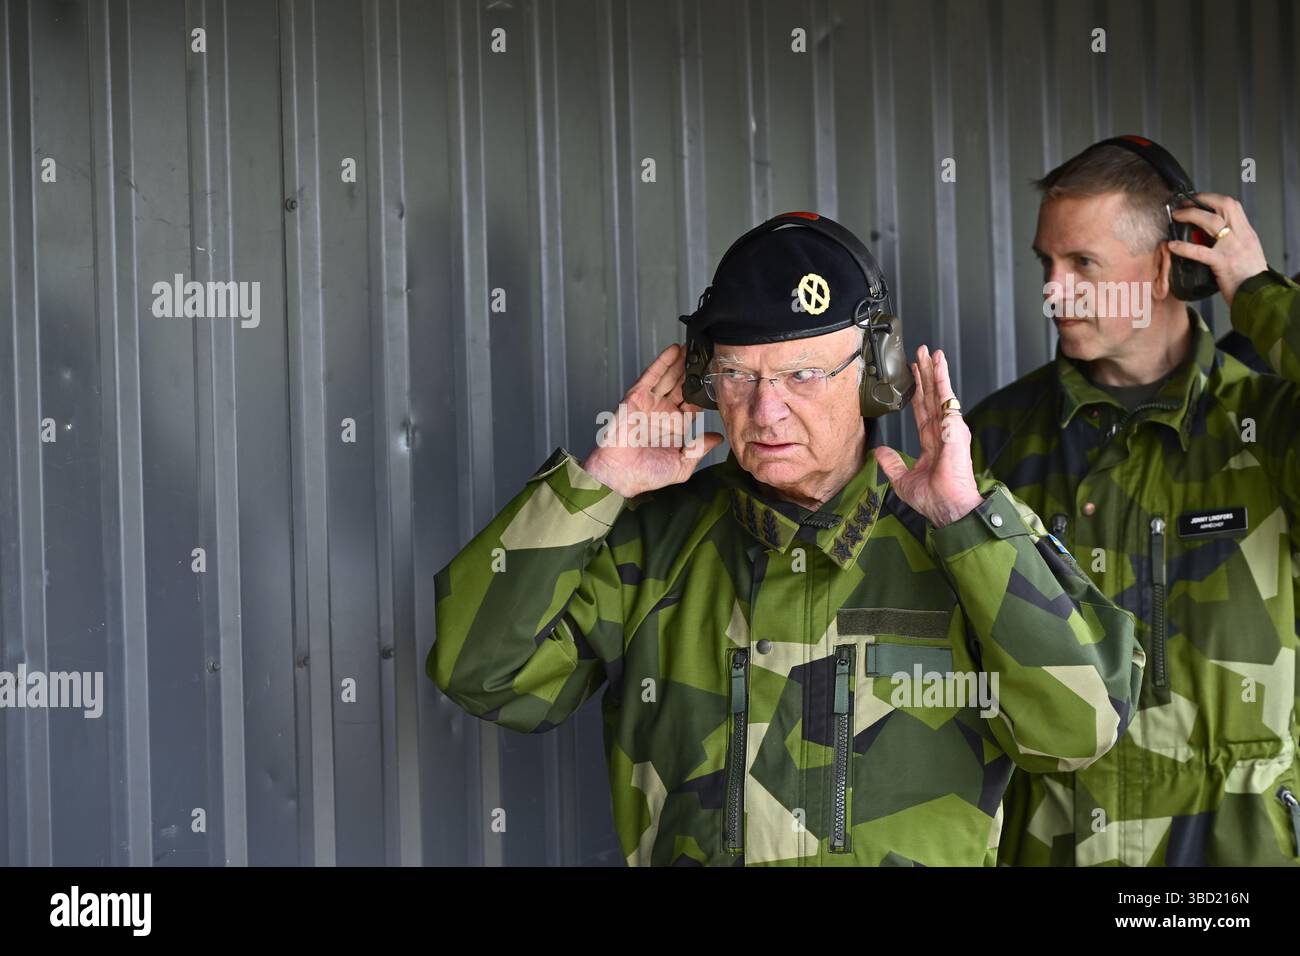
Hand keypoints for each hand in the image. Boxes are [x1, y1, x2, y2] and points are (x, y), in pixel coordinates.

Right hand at [582, 343, 724, 497]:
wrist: (620, 475)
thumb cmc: (648, 474)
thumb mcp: (682, 465)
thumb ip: (699, 449)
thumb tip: (718, 438)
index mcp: (676, 427)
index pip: (695, 403)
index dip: (705, 390)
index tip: (718, 377)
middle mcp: (664, 412)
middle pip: (683, 386)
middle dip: (694, 371)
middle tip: (708, 354)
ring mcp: (650, 403)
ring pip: (669, 377)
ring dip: (680, 362)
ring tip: (694, 346)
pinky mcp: (637, 397)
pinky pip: (651, 376)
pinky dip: (662, 362)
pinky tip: (674, 350)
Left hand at [873, 345, 983, 527]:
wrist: (947, 507)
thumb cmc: (933, 498)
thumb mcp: (903, 479)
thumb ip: (892, 463)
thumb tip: (879, 451)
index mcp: (932, 442)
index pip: (922, 410)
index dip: (917, 392)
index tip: (913, 374)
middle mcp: (942, 432)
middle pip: (931, 396)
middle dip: (926, 374)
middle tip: (922, 352)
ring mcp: (950, 428)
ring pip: (940, 393)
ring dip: (936, 371)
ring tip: (931, 352)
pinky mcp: (954, 427)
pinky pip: (946, 399)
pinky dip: (942, 381)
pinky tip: (938, 366)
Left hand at [1168, 191, 1268, 305]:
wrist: (1260, 295)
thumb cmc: (1249, 278)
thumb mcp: (1246, 253)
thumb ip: (1233, 242)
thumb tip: (1211, 235)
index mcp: (1247, 233)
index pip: (1233, 205)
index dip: (1213, 198)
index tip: (1198, 199)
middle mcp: (1242, 236)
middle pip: (1224, 206)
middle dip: (1201, 201)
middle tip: (1184, 204)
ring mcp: (1233, 248)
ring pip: (1212, 222)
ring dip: (1191, 216)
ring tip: (1176, 217)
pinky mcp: (1223, 263)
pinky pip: (1200, 251)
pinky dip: (1184, 247)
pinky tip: (1172, 246)